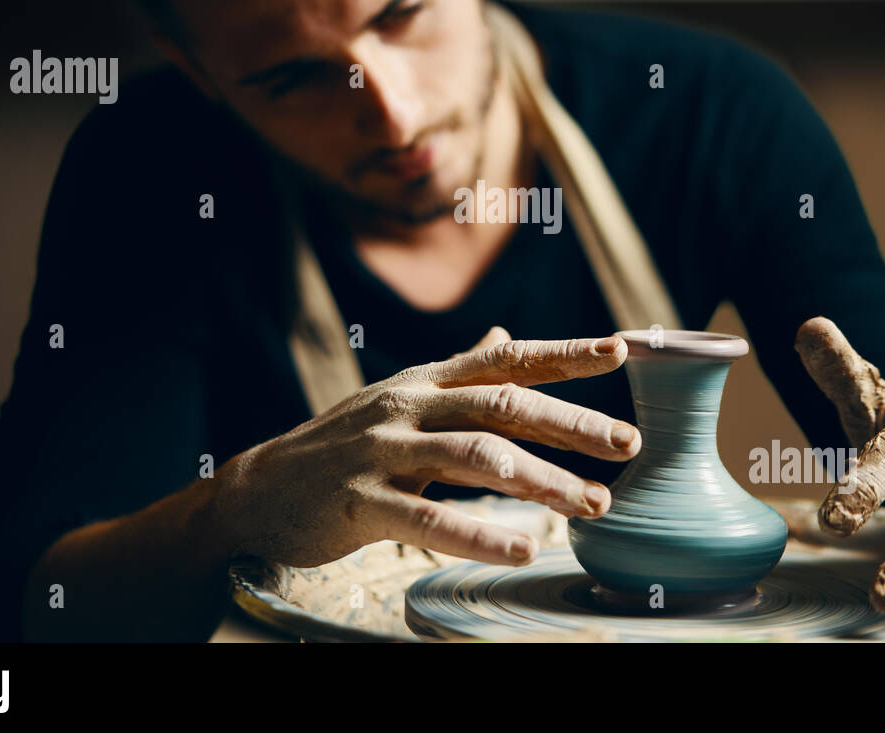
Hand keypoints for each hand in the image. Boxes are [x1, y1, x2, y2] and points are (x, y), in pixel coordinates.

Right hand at [214, 327, 638, 569]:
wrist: (257, 491)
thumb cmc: (344, 445)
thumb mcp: (403, 397)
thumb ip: (459, 374)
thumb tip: (504, 336)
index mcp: (426, 381)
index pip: (505, 359)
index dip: (563, 354)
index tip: (620, 351)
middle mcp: (409, 404)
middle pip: (501, 404)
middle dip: (570, 423)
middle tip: (627, 444)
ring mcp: (382, 449)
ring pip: (475, 457)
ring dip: (541, 480)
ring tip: (591, 503)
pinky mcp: (359, 500)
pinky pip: (428, 518)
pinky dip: (480, 534)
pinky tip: (523, 548)